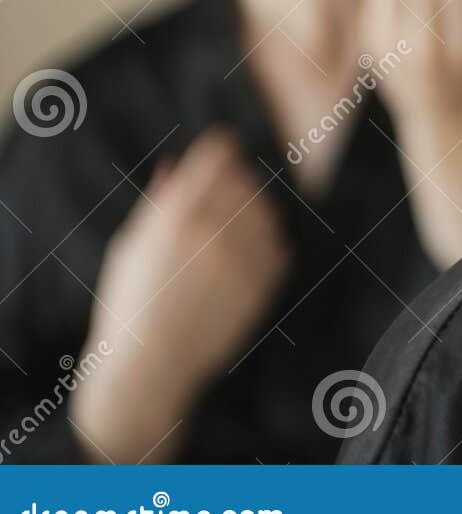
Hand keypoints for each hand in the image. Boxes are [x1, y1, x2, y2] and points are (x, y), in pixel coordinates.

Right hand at [70, 129, 289, 462]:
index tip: (225, 145)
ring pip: (266, 212)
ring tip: (233, 230)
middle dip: (236, 181)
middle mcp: (212, 234)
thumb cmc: (130, 307)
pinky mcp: (261, 286)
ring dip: (255, 212)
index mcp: (174, 219)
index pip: (216, 159)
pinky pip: (279, 247)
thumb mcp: (130, 249)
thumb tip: (177, 165)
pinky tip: (245, 257)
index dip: (222, 149)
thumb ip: (158, 205)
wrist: (150, 368)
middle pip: (244, 181)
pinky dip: (267, 245)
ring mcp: (241, 260)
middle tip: (226, 192)